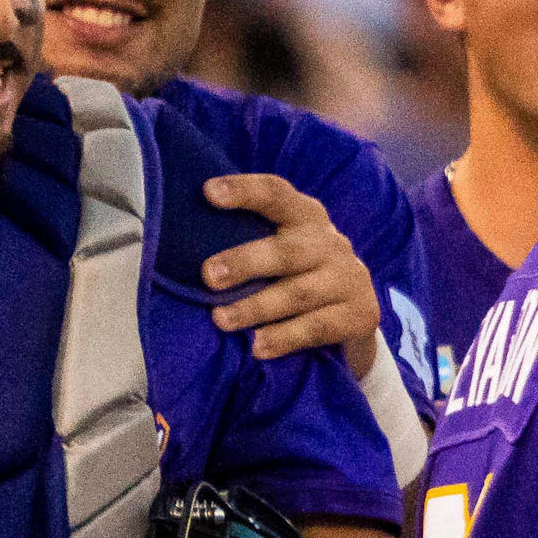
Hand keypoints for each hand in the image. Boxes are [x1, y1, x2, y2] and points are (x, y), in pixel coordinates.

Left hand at [202, 176, 381, 363]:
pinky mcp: (360, 314)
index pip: (277, 195)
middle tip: (209, 277)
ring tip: (222, 320)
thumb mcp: (280, 246)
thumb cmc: (296, 273)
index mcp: (306, 217)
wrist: (354, 312)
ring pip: (299, 293)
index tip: (209, 192)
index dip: (245, 191)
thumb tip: (178, 242)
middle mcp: (332, 243)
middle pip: (288, 251)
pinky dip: (286, 338)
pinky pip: (318, 327)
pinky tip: (259, 347)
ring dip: (257, 307)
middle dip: (246, 262)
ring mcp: (349, 279)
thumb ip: (247, 237)